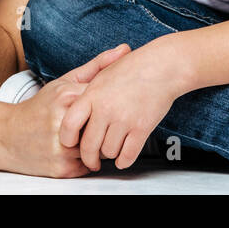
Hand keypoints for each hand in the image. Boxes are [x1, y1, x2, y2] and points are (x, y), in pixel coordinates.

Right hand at [1, 44, 131, 177]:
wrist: (8, 135)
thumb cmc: (41, 107)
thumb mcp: (65, 82)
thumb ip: (97, 66)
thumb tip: (126, 49)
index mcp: (67, 96)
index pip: (107, 99)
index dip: (113, 103)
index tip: (114, 103)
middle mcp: (64, 122)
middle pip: (105, 126)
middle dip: (107, 126)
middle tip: (104, 122)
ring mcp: (62, 147)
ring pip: (100, 149)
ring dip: (99, 144)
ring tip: (89, 136)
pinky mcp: (62, 168)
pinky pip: (89, 165)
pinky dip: (87, 159)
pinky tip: (78, 149)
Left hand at [59, 39, 184, 170]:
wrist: (161, 66)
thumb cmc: (133, 67)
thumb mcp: (103, 73)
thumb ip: (87, 93)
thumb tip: (74, 109)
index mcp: (92, 94)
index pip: (69, 125)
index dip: (67, 139)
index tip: (70, 144)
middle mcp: (105, 109)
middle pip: (88, 146)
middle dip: (88, 158)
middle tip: (91, 161)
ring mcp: (124, 119)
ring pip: (108, 152)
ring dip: (109, 155)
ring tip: (110, 151)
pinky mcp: (142, 128)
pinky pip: (128, 155)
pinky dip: (124, 161)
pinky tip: (122, 158)